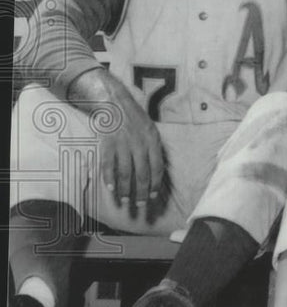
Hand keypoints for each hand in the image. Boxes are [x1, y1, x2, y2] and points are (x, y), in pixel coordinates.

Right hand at [68, 69, 163, 204]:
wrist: (113, 101)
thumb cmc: (133, 117)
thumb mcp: (151, 129)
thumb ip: (154, 148)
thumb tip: (158, 170)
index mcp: (153, 140)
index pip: (157, 168)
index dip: (154, 184)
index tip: (152, 196)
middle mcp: (139, 143)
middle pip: (141, 174)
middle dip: (141, 192)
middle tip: (139, 205)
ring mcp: (123, 144)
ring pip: (125, 173)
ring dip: (125, 189)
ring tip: (125, 200)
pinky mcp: (107, 144)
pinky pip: (108, 165)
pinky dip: (109, 178)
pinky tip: (110, 188)